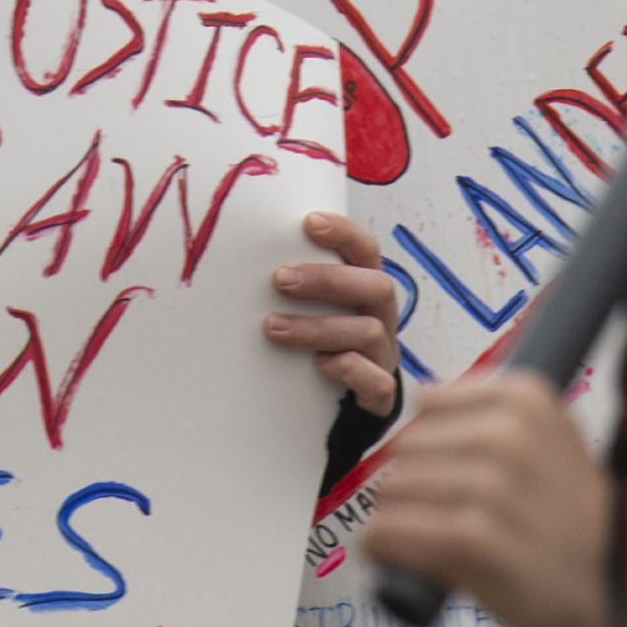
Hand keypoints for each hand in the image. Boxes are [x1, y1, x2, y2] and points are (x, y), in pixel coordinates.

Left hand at [268, 211, 403, 417]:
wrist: (348, 403)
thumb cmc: (324, 343)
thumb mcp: (316, 309)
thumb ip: (297, 285)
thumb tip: (242, 258)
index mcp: (366, 289)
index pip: (366, 251)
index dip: (344, 234)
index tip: (309, 223)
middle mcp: (381, 317)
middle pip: (376, 286)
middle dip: (327, 280)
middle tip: (281, 279)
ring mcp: (384, 355)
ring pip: (368, 332)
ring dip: (319, 327)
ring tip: (273, 327)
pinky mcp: (381, 393)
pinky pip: (377, 381)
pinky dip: (349, 369)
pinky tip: (319, 365)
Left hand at [356, 370, 614, 626]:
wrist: (622, 579)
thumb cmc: (577, 518)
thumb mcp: (551, 440)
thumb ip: (493, 419)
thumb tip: (423, 406)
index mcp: (524, 399)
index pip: (430, 404)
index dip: (428, 443)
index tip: (436, 468)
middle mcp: (506, 435)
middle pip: (407, 448)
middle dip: (408, 482)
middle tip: (427, 512)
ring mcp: (490, 487)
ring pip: (396, 488)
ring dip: (394, 516)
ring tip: (414, 536)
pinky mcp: (473, 539)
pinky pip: (397, 531)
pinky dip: (384, 544)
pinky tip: (389, 552)